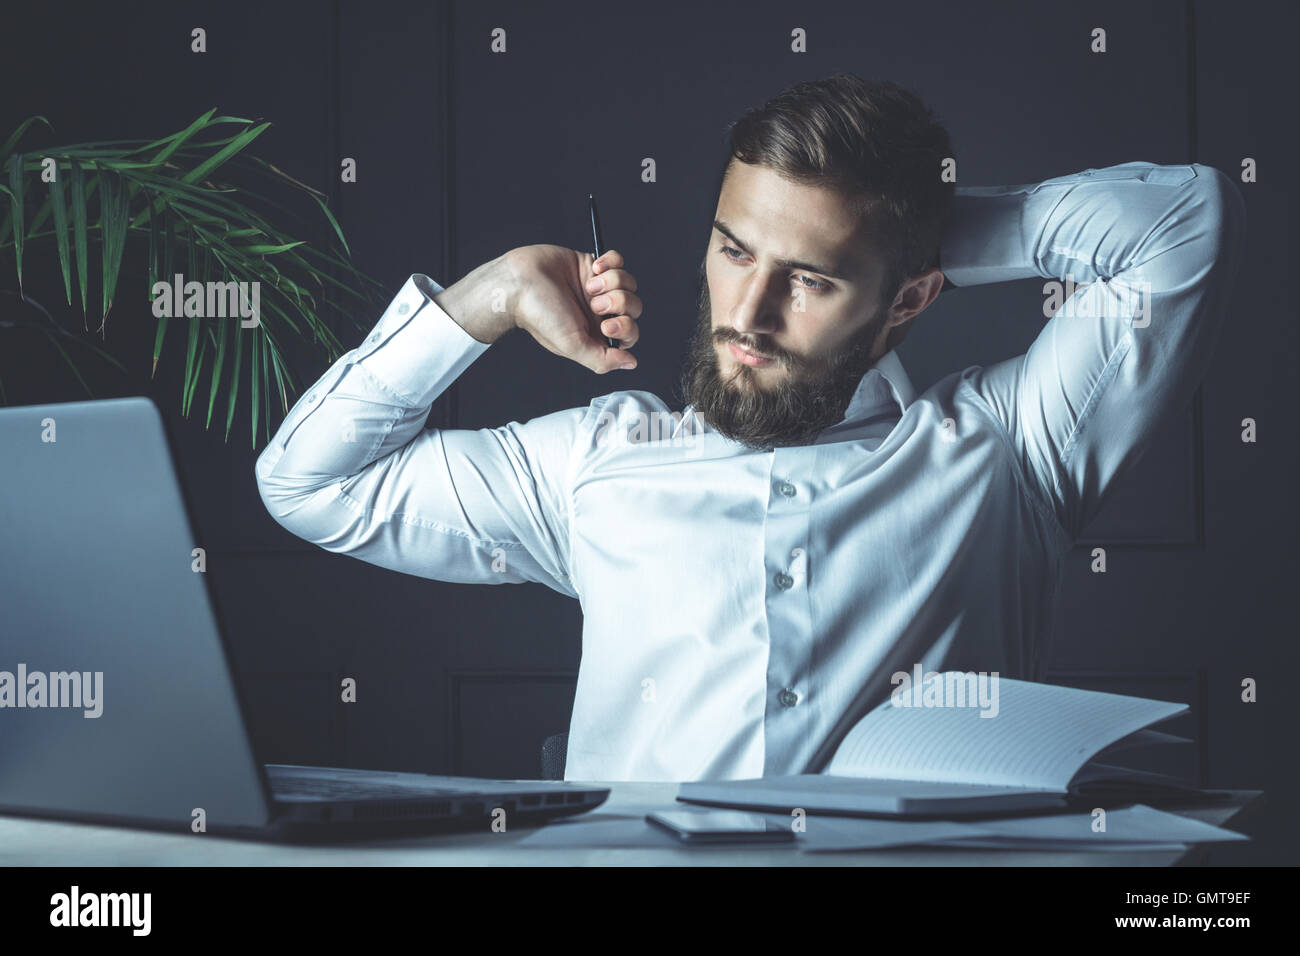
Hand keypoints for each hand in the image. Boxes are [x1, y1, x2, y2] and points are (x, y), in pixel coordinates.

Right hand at [506, 244, 641, 373]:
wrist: (520, 281)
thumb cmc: (540, 315)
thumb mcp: (572, 346)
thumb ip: (602, 360)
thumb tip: (631, 362)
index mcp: (596, 333)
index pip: (630, 333)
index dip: (626, 327)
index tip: (606, 325)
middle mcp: (599, 312)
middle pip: (634, 306)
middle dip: (619, 303)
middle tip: (595, 304)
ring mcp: (598, 287)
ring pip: (629, 283)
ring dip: (613, 282)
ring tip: (589, 285)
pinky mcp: (593, 265)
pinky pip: (618, 261)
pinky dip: (611, 263)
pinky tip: (593, 268)